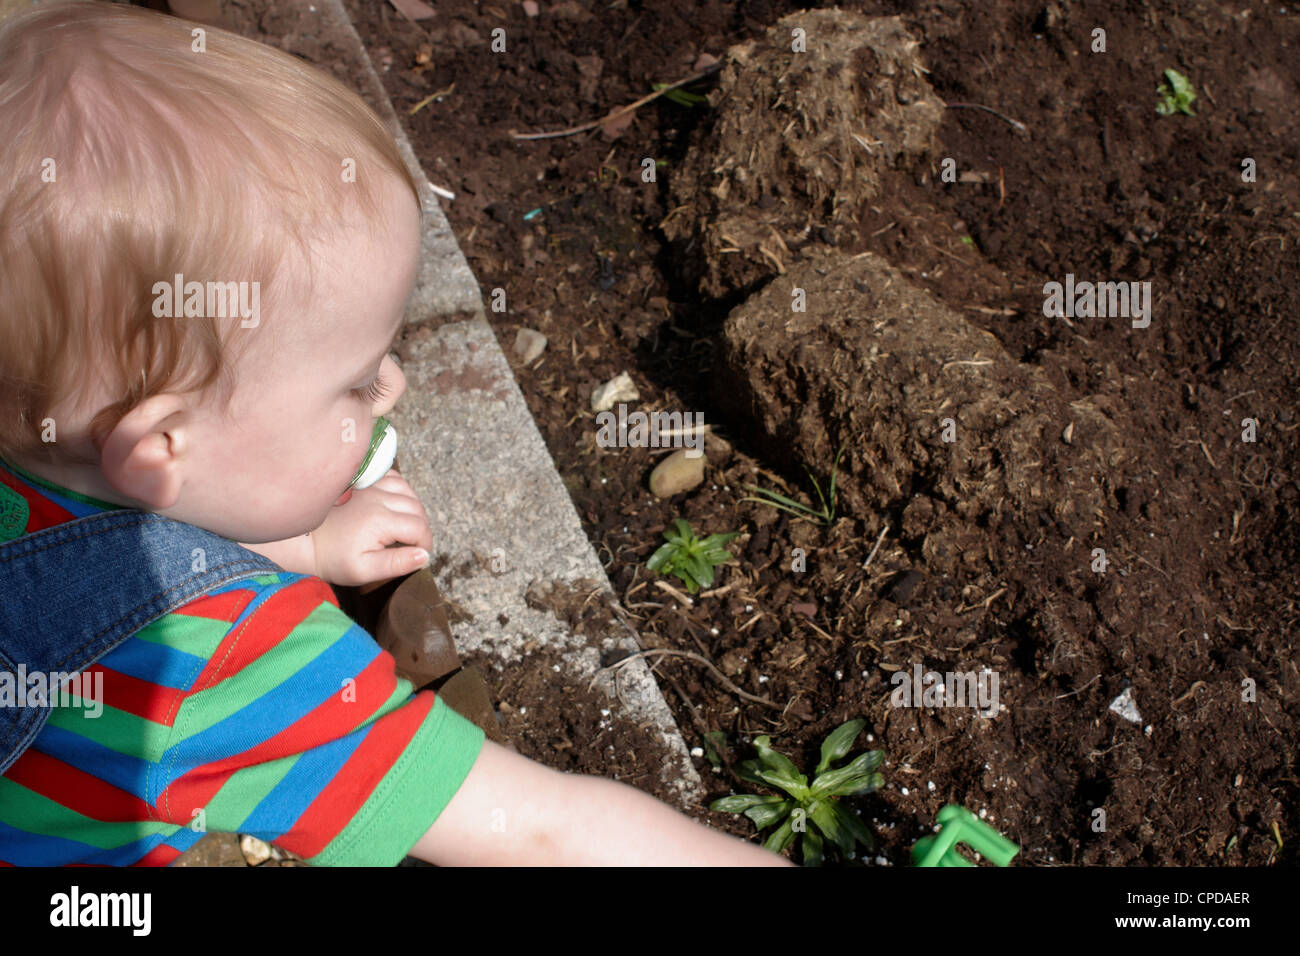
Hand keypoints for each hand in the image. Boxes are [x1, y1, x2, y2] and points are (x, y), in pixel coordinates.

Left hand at [310, 470, 433, 585]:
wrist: (306, 541)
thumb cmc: (334, 559)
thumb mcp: (364, 570)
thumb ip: (396, 564)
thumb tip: (424, 555)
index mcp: (380, 521)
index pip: (420, 529)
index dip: (424, 544)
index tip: (416, 555)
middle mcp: (378, 498)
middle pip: (418, 510)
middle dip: (421, 529)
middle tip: (410, 544)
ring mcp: (371, 486)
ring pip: (409, 493)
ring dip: (414, 509)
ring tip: (404, 527)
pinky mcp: (365, 481)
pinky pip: (395, 479)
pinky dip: (402, 492)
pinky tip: (395, 506)